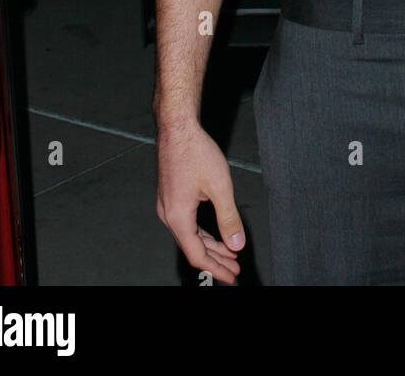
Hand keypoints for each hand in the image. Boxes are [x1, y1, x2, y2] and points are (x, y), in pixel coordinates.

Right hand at [156, 121, 245, 283]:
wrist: (177, 127)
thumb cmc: (195, 151)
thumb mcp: (220, 187)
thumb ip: (228, 218)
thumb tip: (237, 244)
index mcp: (178, 217)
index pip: (197, 255)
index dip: (216, 269)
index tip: (231, 276)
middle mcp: (168, 215)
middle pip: (193, 248)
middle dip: (215, 260)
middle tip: (234, 269)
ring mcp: (168, 205)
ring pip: (190, 236)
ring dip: (211, 246)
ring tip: (230, 254)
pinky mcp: (171, 196)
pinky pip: (187, 223)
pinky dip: (203, 233)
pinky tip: (216, 234)